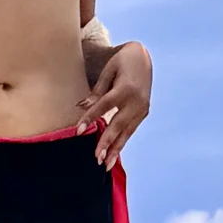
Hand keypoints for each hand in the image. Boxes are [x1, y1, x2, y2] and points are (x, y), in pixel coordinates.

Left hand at [75, 39, 151, 170]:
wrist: (144, 58)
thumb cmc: (121, 62)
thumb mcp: (108, 71)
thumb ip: (97, 91)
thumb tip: (81, 106)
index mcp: (125, 88)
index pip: (104, 106)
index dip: (91, 118)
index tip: (78, 131)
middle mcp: (136, 101)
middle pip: (118, 125)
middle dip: (107, 142)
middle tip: (97, 158)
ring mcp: (142, 108)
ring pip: (127, 132)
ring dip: (116, 149)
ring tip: (106, 165)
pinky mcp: (143, 113)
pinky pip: (130, 130)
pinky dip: (121, 142)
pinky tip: (114, 154)